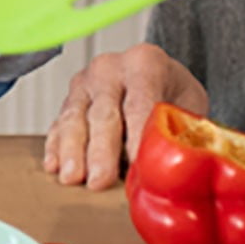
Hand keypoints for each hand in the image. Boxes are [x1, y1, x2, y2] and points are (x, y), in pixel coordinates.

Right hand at [43, 43, 208, 189]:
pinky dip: (55, 146)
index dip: (137, 137)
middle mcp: (109, 68)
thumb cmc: (173, 94)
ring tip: (72, 178)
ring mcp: (84, 82)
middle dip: (101, 150)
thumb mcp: (189, 105)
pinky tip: (54, 165)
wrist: (157, 75)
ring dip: (72, 151)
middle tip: (100, 180)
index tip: (137, 167)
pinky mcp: (68, 99)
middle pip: (103, 113)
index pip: (140, 104)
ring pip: (74, 118)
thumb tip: (178, 167)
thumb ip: (184, 131)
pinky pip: (58, 123)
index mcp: (145, 63)